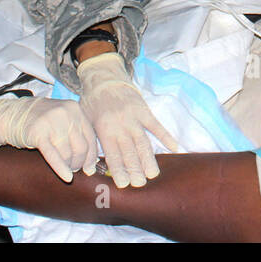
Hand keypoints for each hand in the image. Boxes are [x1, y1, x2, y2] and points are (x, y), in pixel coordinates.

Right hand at [0, 96, 96, 182]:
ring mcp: (52, 122)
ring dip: (69, 166)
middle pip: (81, 147)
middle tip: (74, 169)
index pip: (90, 137)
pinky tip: (66, 177)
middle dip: (79, 163)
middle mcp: (66, 113)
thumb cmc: (41, 121)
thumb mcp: (63, 119)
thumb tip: (92, 162)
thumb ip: (77, 132)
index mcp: (75, 109)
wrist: (12, 115)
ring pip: (68, 153)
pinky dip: (61, 168)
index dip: (91, 156)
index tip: (89, 169)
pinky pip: (53, 155)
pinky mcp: (38, 133)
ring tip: (66, 169)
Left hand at [77, 52, 180, 187]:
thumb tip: (90, 169)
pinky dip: (166, 136)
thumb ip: (92, 143)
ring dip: (149, 159)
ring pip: (143, 141)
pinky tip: (174, 148)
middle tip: (140, 184)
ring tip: (153, 174)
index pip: (113, 154)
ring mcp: (134, 117)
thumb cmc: (92, 102)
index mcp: (104, 128)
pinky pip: (156, 125)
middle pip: (129, 151)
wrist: (103, 77)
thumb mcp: (86, 121)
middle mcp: (120, 124)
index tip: (124, 184)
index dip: (119, 169)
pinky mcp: (144, 110)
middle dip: (135, 169)